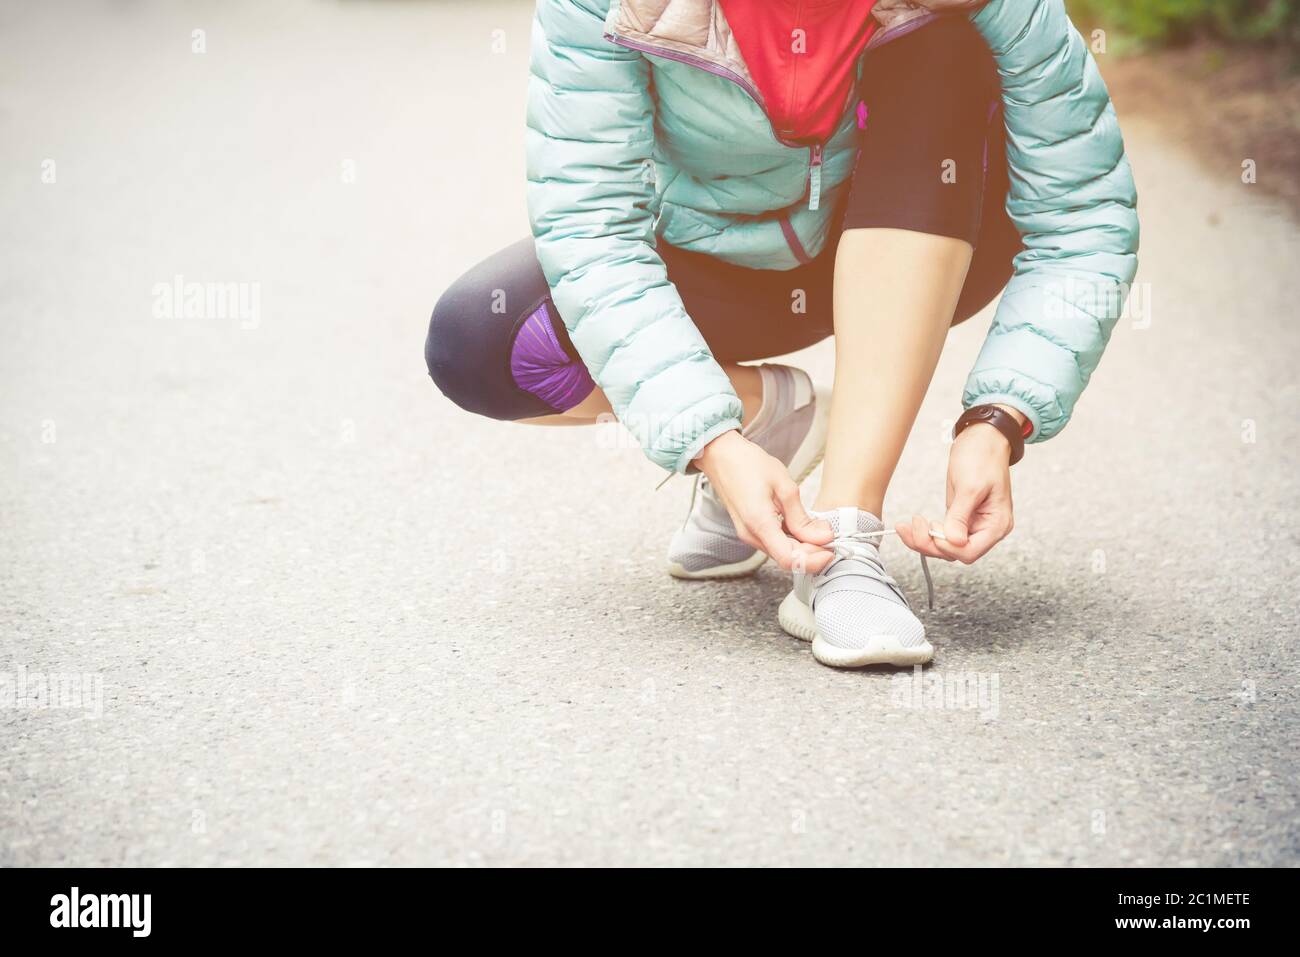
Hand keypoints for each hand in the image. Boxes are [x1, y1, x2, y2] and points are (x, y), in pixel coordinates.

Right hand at [694, 430, 833, 571]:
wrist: (720, 456)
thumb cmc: (748, 464)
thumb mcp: (783, 486)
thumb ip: (802, 517)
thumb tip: (823, 537)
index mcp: (759, 524)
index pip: (789, 560)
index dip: (813, 561)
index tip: (831, 550)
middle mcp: (751, 535)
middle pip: (787, 559)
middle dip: (812, 554)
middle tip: (830, 538)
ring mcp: (748, 534)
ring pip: (781, 553)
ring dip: (802, 548)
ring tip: (819, 530)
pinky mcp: (750, 530)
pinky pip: (774, 543)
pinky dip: (791, 540)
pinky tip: (802, 527)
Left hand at [897, 406, 1021, 563]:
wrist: (982, 439)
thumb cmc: (982, 457)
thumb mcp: (969, 486)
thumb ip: (960, 516)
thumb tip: (953, 540)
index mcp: (996, 524)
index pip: (969, 551)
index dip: (946, 546)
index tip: (931, 529)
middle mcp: (986, 529)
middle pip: (955, 552)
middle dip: (930, 543)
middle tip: (911, 526)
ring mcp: (973, 524)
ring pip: (946, 545)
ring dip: (923, 539)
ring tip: (905, 526)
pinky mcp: (960, 518)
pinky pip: (942, 533)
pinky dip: (926, 532)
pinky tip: (912, 524)